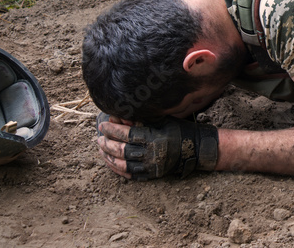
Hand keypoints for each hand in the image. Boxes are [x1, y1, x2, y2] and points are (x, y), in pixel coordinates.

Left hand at [96, 113, 218, 179]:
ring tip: (101, 151)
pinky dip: (118, 169)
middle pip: (122, 150)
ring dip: (109, 158)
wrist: (195, 148)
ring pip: (124, 164)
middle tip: (98, 139)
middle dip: (107, 144)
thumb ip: (140, 120)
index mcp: (154, 138)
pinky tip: (111, 163)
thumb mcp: (160, 120)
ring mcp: (152, 166)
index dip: (112, 130)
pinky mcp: (153, 174)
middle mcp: (152, 153)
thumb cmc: (176, 130)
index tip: (102, 125)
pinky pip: (131, 174)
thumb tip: (118, 118)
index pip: (127, 134)